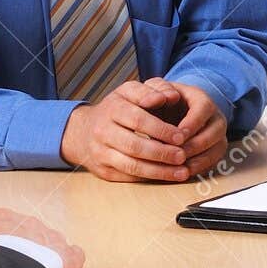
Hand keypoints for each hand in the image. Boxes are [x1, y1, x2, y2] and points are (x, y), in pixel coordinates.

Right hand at [0, 207, 84, 267]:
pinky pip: (74, 254)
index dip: (5, 243)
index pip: (5, 224)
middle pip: (30, 233)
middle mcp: (29, 222)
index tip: (2, 257)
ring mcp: (50, 236)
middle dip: (27, 250)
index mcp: (2, 217)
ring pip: (52, 243)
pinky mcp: (68, 255)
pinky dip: (69, 263)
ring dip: (47, 257)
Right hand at [60, 78, 192, 182]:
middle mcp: (102, 131)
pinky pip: (128, 177)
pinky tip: (167, 176)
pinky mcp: (103, 171)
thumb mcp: (130, 92)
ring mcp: (100, 153)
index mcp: (112, 108)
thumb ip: (152, 89)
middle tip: (183, 156)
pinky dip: (150, 178)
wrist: (83, 131)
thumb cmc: (116, 109)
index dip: (161, 129)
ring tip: (181, 172)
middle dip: (162, 152)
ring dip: (159, 171)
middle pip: (134, 145)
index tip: (181, 136)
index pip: (138, 119)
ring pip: (131, 165)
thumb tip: (170, 96)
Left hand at [154, 80, 228, 177]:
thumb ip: (158, 89)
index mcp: (202, 99)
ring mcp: (218, 134)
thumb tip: (162, 97)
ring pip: (217, 148)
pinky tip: (183, 172)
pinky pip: (214, 161)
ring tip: (179, 166)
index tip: (177, 136)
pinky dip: (199, 168)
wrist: (171, 110)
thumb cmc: (163, 101)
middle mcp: (215, 117)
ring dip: (198, 159)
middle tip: (176, 155)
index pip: (204, 109)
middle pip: (214, 132)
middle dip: (195, 145)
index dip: (192, 124)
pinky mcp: (216, 150)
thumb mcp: (158, 89)